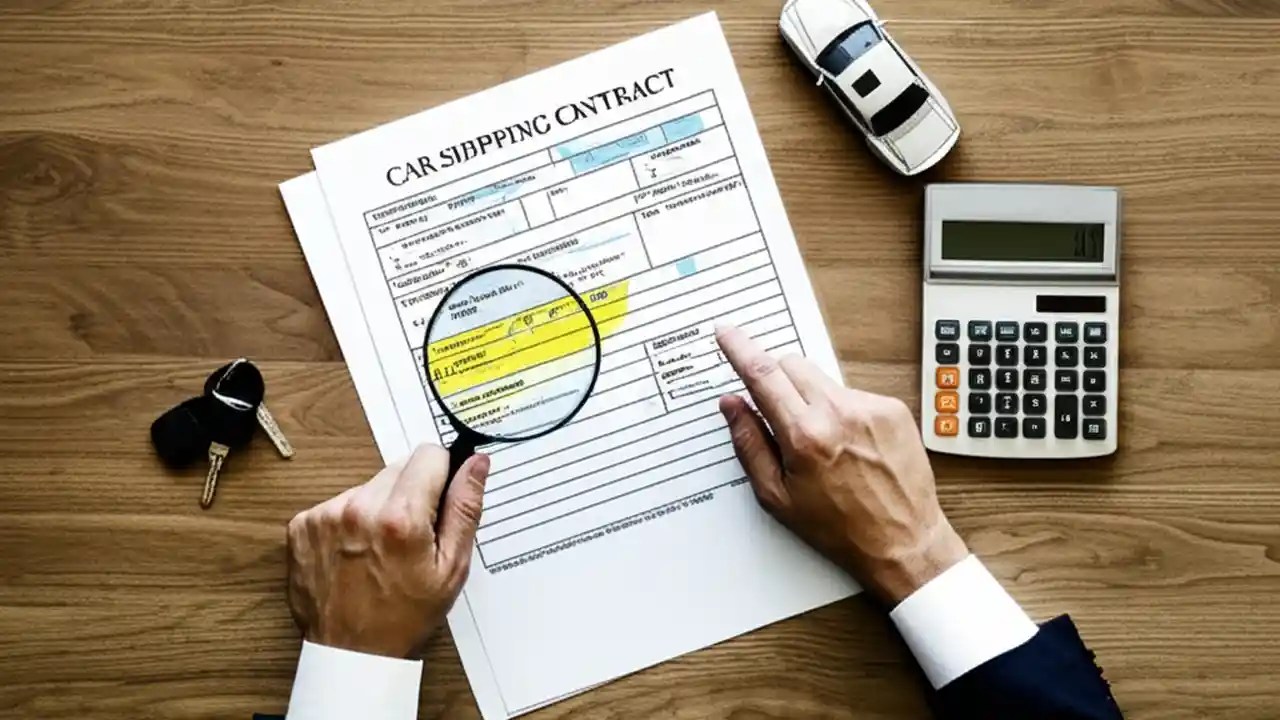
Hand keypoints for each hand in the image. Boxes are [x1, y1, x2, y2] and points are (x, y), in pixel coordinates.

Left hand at [285, 443, 489, 657]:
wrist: (350, 654)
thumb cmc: (403, 617)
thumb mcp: (451, 568)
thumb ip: (465, 508)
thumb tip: (475, 463)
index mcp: (400, 518)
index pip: (429, 454)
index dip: (442, 474)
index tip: (440, 499)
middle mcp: (358, 509)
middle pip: (398, 467)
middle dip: (412, 492)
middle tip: (413, 535)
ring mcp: (325, 515)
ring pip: (368, 485)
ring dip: (379, 506)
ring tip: (382, 548)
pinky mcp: (302, 525)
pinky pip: (338, 503)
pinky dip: (350, 520)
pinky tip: (356, 553)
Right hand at [715, 325, 967, 604]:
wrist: (903, 542)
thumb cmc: (839, 529)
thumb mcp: (777, 496)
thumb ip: (749, 444)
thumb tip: (732, 404)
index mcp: (804, 436)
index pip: (762, 375)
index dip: (739, 349)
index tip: (726, 333)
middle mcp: (838, 413)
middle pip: (791, 365)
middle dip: (775, 380)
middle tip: (777, 414)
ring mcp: (870, 407)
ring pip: (822, 379)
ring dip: (809, 397)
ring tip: (822, 443)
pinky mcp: (893, 410)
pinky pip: (852, 393)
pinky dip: (841, 410)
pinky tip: (850, 446)